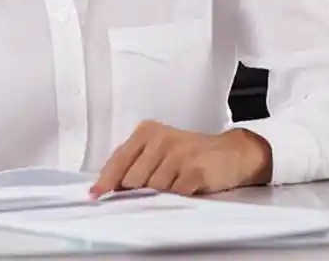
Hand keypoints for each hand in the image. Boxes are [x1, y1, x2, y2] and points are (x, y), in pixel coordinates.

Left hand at [91, 120, 271, 197]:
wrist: (233, 152)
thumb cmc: (189, 154)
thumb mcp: (158, 151)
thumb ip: (135, 164)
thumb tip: (111, 187)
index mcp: (146, 132)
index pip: (119, 159)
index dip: (106, 180)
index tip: (95, 194)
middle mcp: (160, 139)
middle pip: (133, 179)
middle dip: (139, 190)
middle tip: (157, 185)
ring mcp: (178, 153)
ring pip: (154, 188)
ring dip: (162, 193)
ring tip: (176, 182)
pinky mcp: (195, 169)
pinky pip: (175, 193)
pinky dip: (178, 196)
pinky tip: (187, 187)